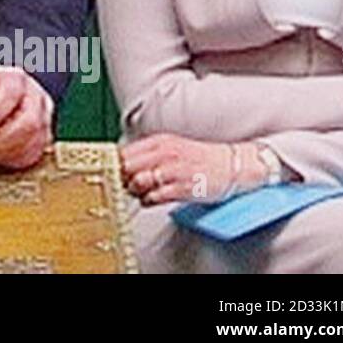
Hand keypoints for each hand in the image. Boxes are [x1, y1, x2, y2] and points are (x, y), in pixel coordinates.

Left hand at [0, 68, 52, 169]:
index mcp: (15, 79)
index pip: (10, 94)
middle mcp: (36, 96)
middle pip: (30, 122)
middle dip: (4, 138)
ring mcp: (45, 118)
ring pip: (36, 142)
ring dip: (8, 152)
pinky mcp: (45, 138)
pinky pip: (35, 154)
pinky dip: (14, 160)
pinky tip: (0, 155)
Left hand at [120, 133, 260, 204]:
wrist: (232, 165)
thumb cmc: (200, 158)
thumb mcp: (171, 147)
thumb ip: (148, 153)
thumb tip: (122, 163)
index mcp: (159, 142)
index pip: (124, 152)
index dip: (114, 164)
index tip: (109, 172)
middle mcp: (164, 154)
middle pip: (127, 167)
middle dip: (122, 178)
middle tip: (125, 184)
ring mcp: (173, 171)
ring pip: (139, 182)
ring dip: (135, 190)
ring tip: (140, 192)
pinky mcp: (183, 188)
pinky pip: (155, 197)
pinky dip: (148, 200)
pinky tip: (151, 199)